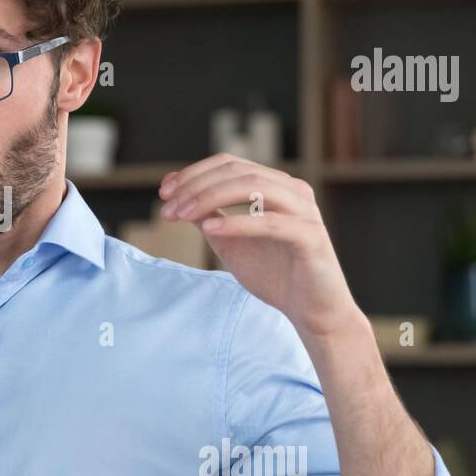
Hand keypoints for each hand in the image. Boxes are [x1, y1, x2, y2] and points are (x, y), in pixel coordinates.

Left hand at [158, 154, 360, 339]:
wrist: (311, 311)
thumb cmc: (274, 274)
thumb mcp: (230, 242)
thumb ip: (209, 216)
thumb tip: (177, 196)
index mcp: (276, 186)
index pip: (229, 165)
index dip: (193, 173)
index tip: (164, 192)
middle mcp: (293, 191)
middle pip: (238, 171)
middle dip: (196, 186)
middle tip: (168, 207)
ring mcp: (304, 211)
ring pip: (254, 186)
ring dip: (210, 197)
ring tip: (182, 214)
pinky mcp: (311, 237)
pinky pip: (270, 222)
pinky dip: (236, 222)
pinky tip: (209, 229)